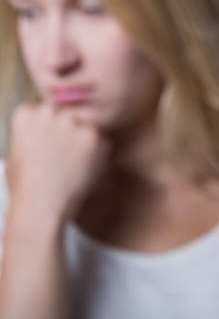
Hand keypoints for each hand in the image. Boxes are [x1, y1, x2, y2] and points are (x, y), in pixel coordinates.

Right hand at [6, 104, 109, 225]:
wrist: (42, 207)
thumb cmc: (26, 185)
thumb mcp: (16, 152)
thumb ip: (32, 132)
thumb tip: (46, 127)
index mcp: (25, 114)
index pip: (41, 111)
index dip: (46, 130)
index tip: (45, 145)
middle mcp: (50, 113)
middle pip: (65, 113)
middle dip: (66, 130)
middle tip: (62, 154)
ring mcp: (75, 123)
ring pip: (85, 124)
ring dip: (83, 140)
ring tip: (70, 164)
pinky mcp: (96, 136)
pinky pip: (101, 139)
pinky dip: (97, 152)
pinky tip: (82, 168)